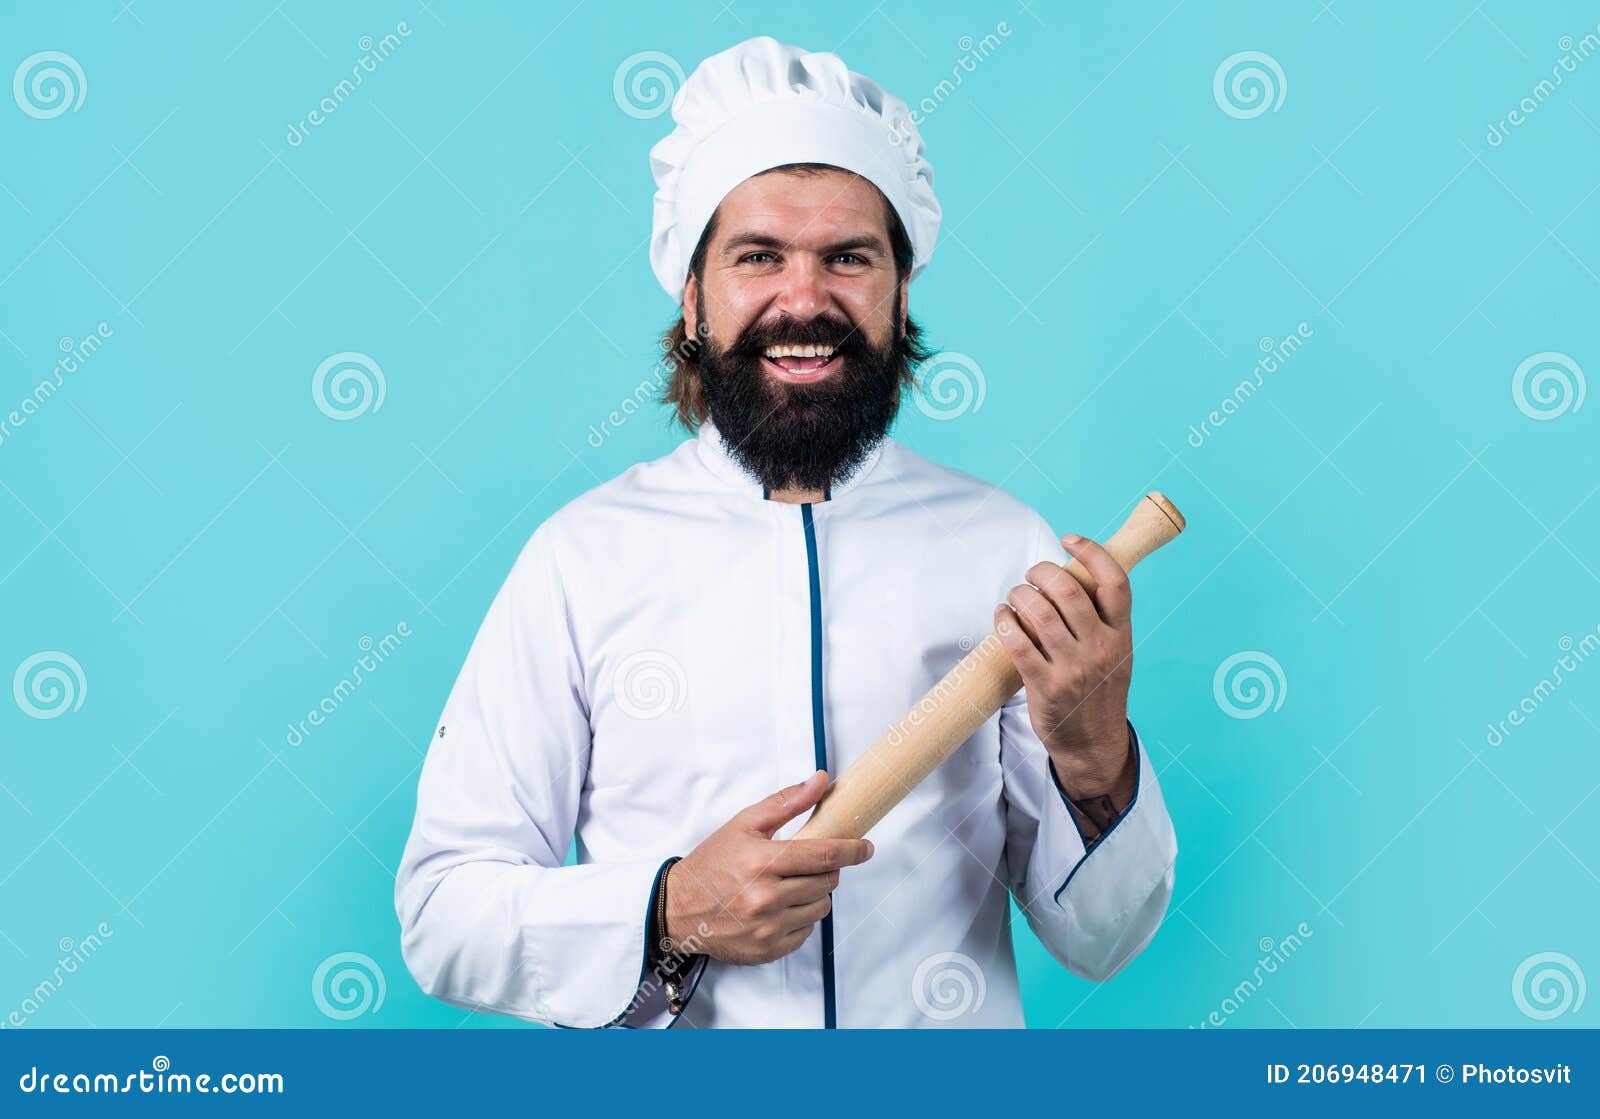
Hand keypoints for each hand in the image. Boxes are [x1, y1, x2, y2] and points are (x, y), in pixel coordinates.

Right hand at [665, 771, 873, 965]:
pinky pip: (806, 932)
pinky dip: (801, 918)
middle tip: (809, 863)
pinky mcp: (767, 949)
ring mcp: (768, 927)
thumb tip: (820, 781)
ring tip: (791, 885)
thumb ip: (786, 802)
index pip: (824, 855)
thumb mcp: (744, 824)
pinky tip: (781, 907)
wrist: (677, 909)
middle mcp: (766, 898)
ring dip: (815, 894)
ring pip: (820, 908)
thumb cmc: (711, 865)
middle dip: (827, 869)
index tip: (865, 847)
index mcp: (762, 862)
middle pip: (826, 882)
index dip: (852, 850)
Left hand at [994, 534, 1134, 797]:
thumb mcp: (1116, 653)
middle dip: (1042, 572)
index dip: (1092, 552)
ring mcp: (1073, 668)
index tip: (1070, 539)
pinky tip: (1002, 616)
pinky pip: (1017, 642)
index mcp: (1122, 635)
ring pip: (1039, 612)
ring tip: (1015, 596)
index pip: (1115, 581)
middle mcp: (1101, 648)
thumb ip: (1102, 619)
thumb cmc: (1099, 692)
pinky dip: (1005, 621)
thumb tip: (1074, 574)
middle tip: (1032, 575)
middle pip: (1068, 590)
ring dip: (1019, 595)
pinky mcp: (1044, 685)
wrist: (1093, 744)